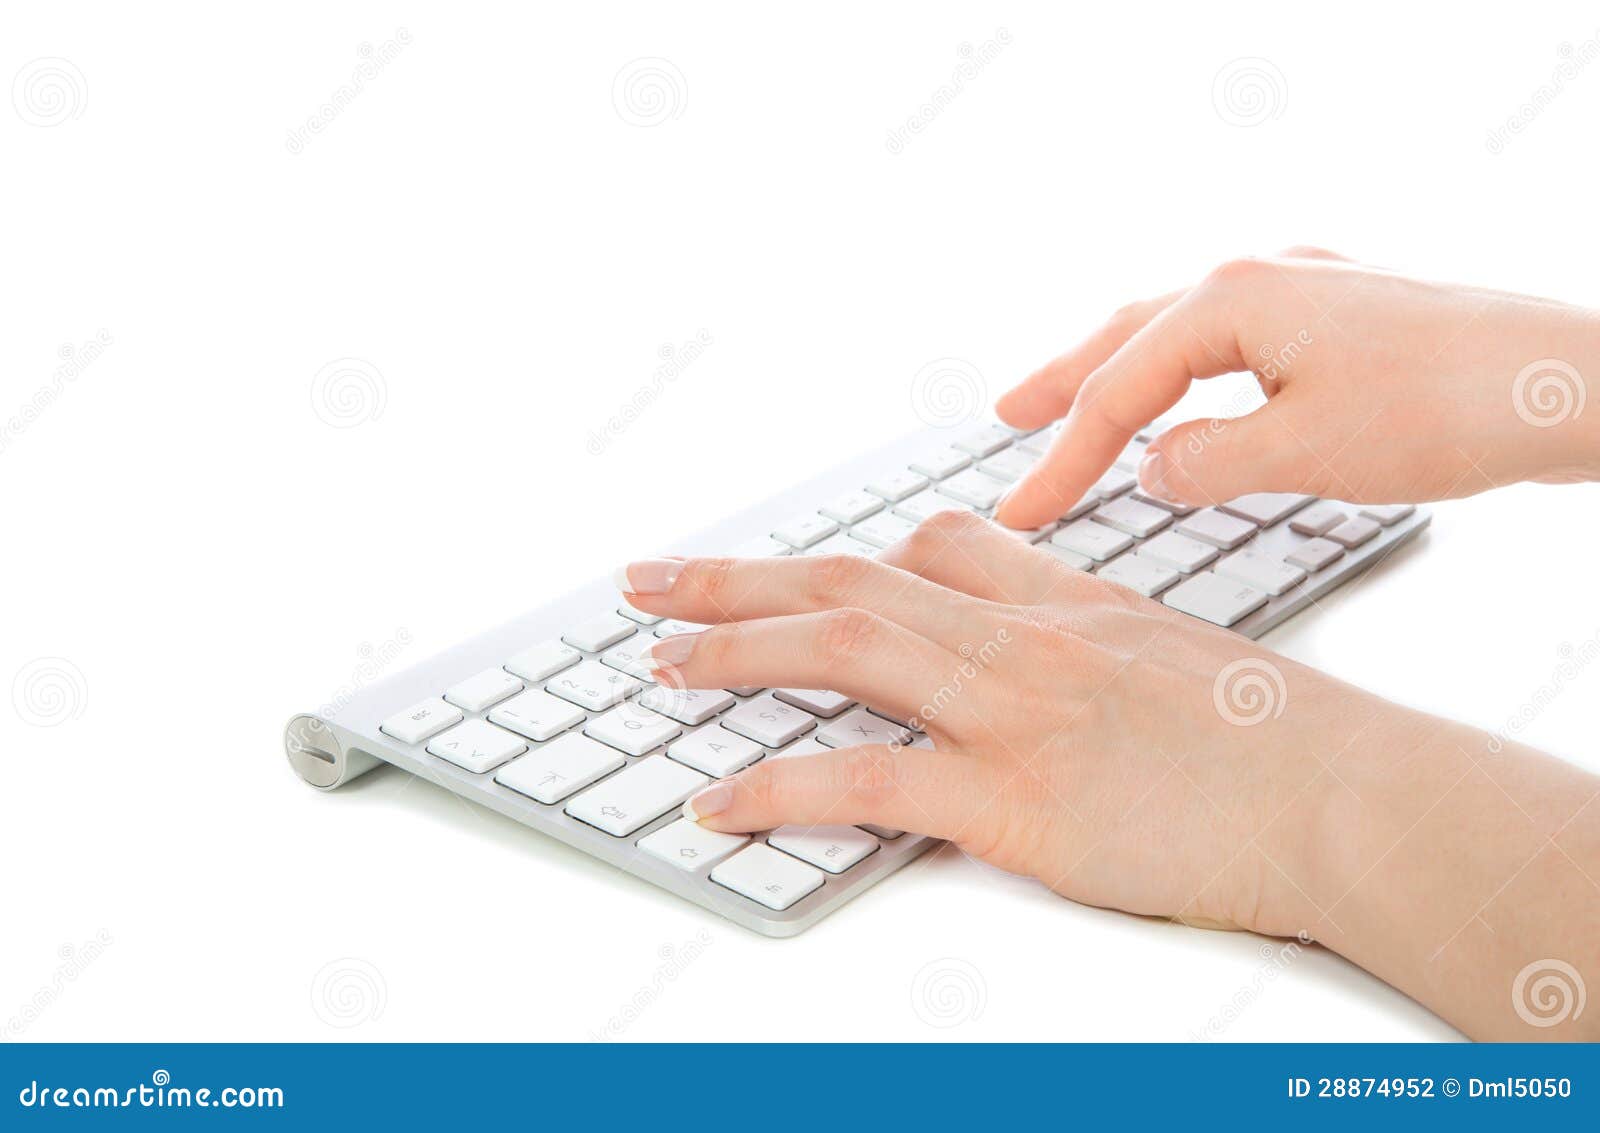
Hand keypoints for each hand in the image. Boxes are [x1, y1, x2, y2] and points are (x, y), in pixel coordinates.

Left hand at [619, 516, 1599, 1040]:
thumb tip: (1064, 641)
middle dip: (743, 576)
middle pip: (857, 580)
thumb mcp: (1190, 658)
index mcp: (1072, 605)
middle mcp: (1026, 640)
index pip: (942, 549)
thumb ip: (1108, 638)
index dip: (855, 558)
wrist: (1351, 798)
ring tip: (655, 659)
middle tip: (654, 578)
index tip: (796, 572)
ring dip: (734, 647)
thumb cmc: (1289, 742)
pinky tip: (717, 801)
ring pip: (844, 649)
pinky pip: (865, 778)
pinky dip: (777, 785)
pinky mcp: (1014, 797)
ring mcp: (1013, 710)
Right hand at [993, 248, 1599, 530]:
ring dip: (1126, 372)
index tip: (1020, 512)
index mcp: (1234, 299)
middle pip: (1132, 335)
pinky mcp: (1348, 316)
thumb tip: (1155, 467)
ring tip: (1079, 403)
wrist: (1571, 381)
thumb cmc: (1446, 408)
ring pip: (1186, 333)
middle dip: (1065, 382)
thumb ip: (1208, 462)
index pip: (1119, 390)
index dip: (1062, 459)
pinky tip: (1199, 390)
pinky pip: (1240, 341)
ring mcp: (1309, 290)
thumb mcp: (1303, 453)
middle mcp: (1262, 278)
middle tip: (1006, 419)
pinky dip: (1194, 373)